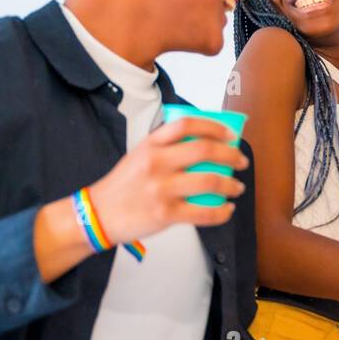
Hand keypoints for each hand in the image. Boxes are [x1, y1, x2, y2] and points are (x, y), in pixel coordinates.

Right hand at [88, 116, 249, 241]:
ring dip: (231, 184)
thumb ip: (167, 149)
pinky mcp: (165, 214)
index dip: (215, 127)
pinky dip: (221, 212)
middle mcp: (156, 163)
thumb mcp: (139, 155)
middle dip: (231, 155)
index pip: (187, 125)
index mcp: (151, 145)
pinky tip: (227, 209)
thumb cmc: (123, 186)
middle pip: (205, 150)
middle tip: (241, 161)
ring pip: (210, 181)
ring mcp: (161, 189)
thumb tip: (206, 147)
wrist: (97, 214)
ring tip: (237, 187)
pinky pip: (204, 212)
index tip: (231, 135)